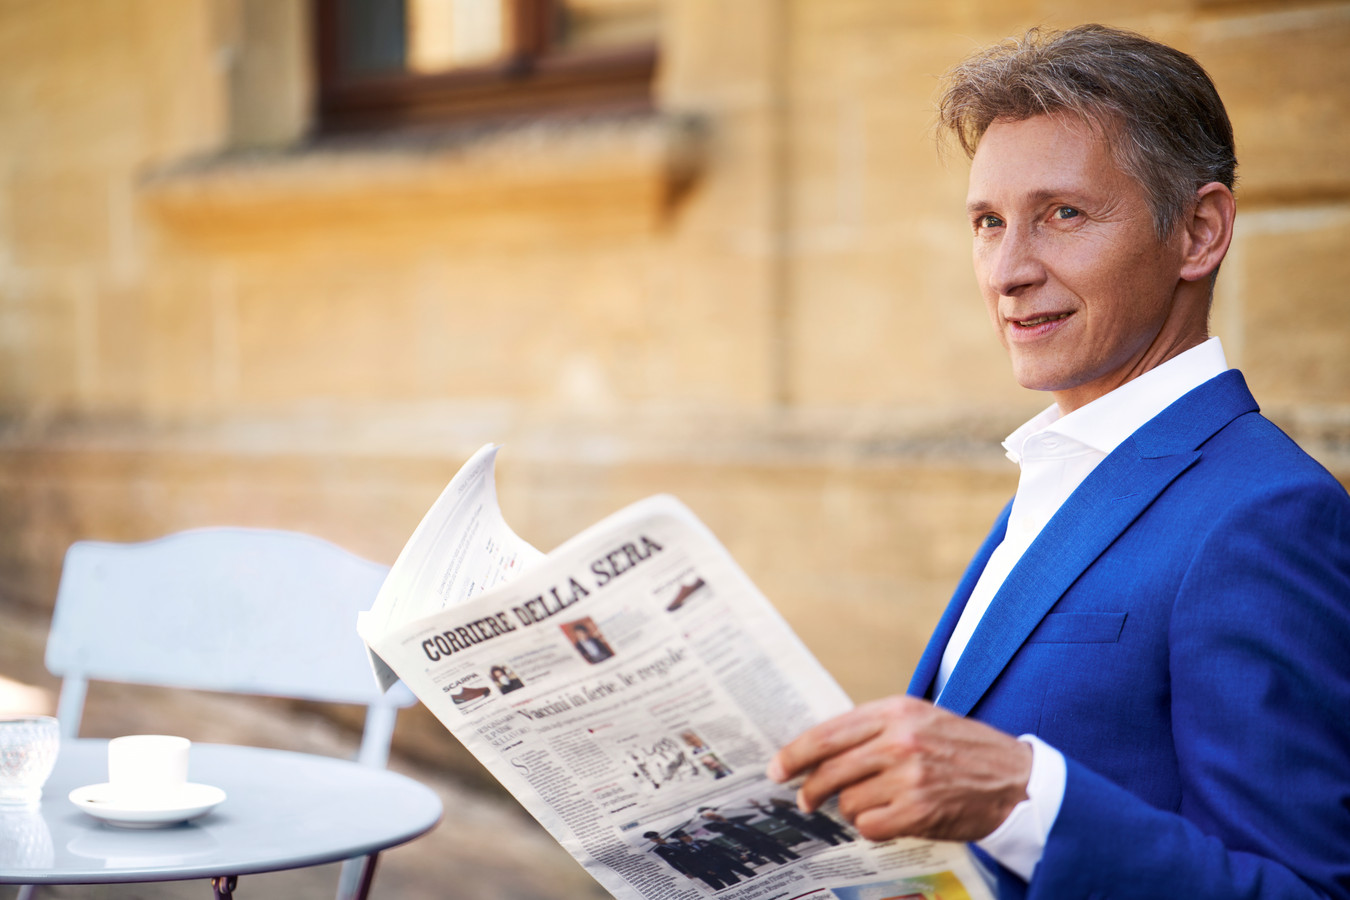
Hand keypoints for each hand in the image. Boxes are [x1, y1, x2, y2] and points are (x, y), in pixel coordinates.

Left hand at [766, 695, 1031, 842]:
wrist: (1016, 780)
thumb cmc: (963, 750)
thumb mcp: (919, 720)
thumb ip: (874, 730)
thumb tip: (822, 750)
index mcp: (895, 711)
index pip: (828, 732)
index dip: (796, 753)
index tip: (778, 768)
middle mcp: (900, 739)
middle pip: (830, 768)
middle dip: (809, 788)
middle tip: (805, 800)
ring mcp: (909, 775)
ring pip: (848, 800)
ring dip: (853, 809)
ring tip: (876, 805)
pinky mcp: (920, 809)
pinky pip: (869, 825)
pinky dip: (872, 827)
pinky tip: (888, 820)